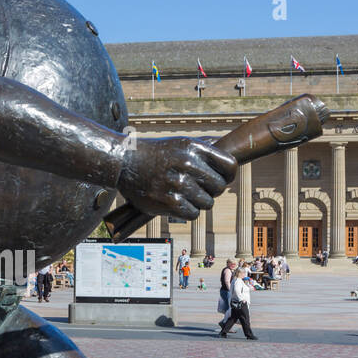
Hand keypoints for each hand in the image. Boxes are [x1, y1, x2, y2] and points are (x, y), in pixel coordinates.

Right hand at [117, 138, 235, 219]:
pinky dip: (188, 211)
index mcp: (193, 147)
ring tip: (186, 195)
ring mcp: (177, 184)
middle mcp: (187, 164)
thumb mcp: (181, 143)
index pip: (229, 165)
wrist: (125, 163)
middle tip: (199, 188)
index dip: (229, 175)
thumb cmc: (156, 154)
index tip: (222, 179)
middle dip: (212, 190)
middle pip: (219, 187)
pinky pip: (193, 214)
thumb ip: (206, 149)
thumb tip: (233, 155)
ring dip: (199, 202)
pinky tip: (178, 203)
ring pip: (208, 203)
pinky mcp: (169, 202)